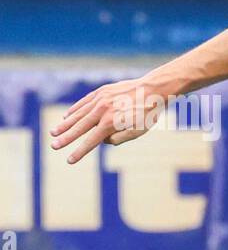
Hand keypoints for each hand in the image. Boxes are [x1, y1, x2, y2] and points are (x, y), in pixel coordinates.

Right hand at [50, 79, 170, 163]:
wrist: (153, 89)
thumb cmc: (147, 114)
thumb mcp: (137, 131)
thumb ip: (118, 139)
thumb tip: (102, 141)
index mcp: (111, 123)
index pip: (91, 141)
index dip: (80, 152)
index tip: (69, 160)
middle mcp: (102, 111)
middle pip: (79, 128)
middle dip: (66, 138)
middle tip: (53, 146)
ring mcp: (100, 99)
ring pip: (78, 114)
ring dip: (65, 124)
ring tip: (54, 133)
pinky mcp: (101, 91)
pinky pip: (84, 102)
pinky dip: (74, 110)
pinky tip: (66, 116)